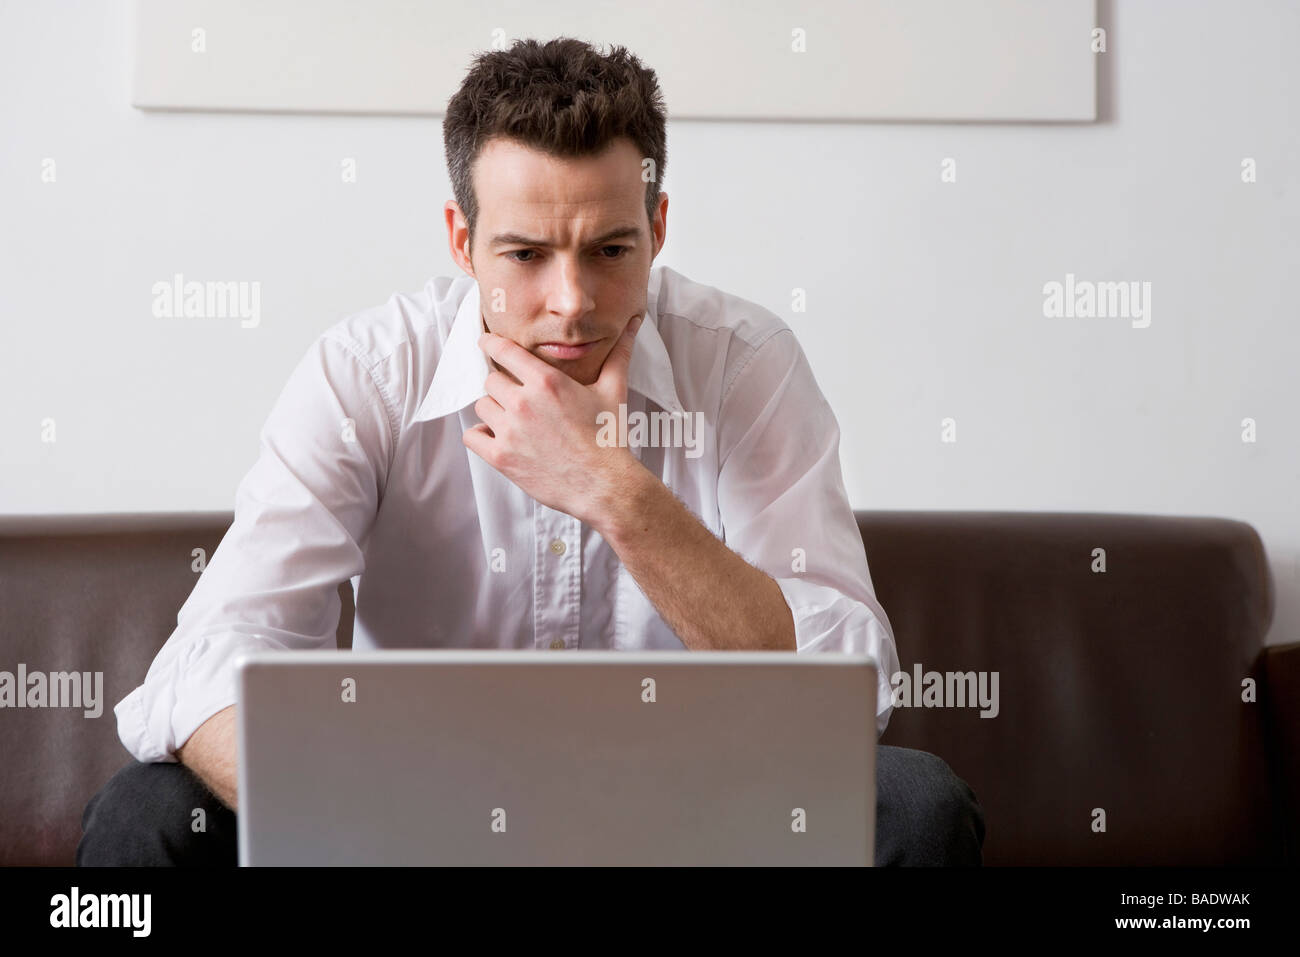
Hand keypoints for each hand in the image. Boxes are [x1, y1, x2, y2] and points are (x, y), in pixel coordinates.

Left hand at [464, 314, 644, 526]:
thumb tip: (634, 324)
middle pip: (491, 380)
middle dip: (503, 386)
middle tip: (518, 398)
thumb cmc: (609, 438)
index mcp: (547, 381)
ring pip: (481, 406)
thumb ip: (619, 353)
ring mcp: (510, 431)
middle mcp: (523, 402)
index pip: (504, 351)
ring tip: (513, 420)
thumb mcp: (614, 391)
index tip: (486, 342)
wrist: (605, 485)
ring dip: (493, 411)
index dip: (492, 344)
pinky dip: (480, 436)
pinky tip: (497, 437)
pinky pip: (472, 437)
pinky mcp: (501, 457)